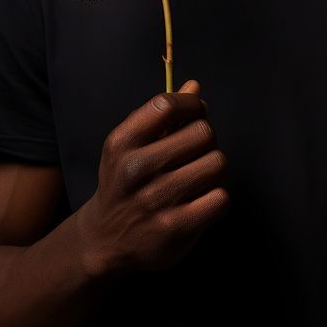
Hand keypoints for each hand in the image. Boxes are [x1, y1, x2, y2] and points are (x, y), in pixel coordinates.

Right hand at [74, 80, 229, 277]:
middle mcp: (135, 170)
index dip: (192, 105)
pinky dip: (217, 197)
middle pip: (202, 132)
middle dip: (206, 139)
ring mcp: (155, 201)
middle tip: (196, 152)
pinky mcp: (175, 229)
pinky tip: (201, 200)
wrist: (105, 240)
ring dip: (215, 168)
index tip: (196, 113)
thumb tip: (195, 87)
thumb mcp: (131, 145)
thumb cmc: (126, 182)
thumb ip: (162, 114)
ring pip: (217, 163)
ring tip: (200, 175)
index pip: (167, 105)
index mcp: (122, 143)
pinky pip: (221, 197)